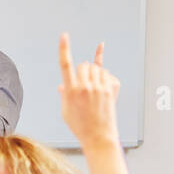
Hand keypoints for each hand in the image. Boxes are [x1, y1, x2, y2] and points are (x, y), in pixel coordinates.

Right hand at [58, 33, 121, 149]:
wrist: (99, 138)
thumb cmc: (80, 127)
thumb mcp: (66, 112)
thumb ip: (64, 95)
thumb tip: (62, 85)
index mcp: (71, 91)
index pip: (65, 65)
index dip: (64, 49)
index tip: (64, 35)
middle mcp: (85, 87)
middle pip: (83, 64)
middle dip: (83, 71)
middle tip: (84, 85)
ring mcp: (99, 88)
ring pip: (96, 67)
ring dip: (94, 74)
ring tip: (94, 91)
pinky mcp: (110, 90)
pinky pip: (107, 74)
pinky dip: (105, 79)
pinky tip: (103, 87)